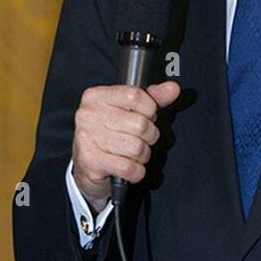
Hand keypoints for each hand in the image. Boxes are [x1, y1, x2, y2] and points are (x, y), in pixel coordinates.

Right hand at [71, 81, 180, 211]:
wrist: (86, 165)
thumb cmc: (109, 133)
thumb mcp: (128, 110)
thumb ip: (152, 98)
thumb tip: (173, 89)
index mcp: (96, 96)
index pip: (136, 96)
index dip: (149, 110)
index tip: (145, 117)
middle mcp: (88, 115)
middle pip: (140, 124)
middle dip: (149, 136)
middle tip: (139, 139)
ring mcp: (87, 138)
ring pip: (137, 148)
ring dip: (142, 155)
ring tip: (132, 154)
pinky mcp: (91, 162)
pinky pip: (129, 168)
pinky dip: (136, 171)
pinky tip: (128, 167)